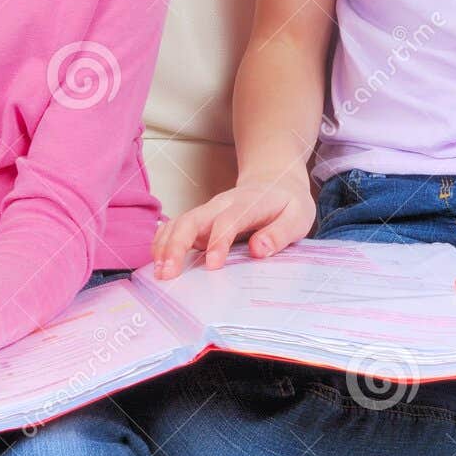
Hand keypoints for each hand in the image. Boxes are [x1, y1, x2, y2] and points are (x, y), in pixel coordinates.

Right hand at [151, 174, 317, 278]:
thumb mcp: (297, 217)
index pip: (229, 220)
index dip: (219, 241)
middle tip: (168, 273)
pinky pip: (176, 227)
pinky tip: (157, 262)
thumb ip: (279, 233)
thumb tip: (258, 250)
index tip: (213, 266)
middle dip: (177, 244)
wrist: (274, 182)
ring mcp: (208, 211)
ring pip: (179, 222)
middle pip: (193, 218)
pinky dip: (163, 242)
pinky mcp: (200, 220)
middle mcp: (223, 204)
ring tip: (159, 272)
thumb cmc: (287, 204)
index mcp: (250, 204)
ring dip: (165, 245)